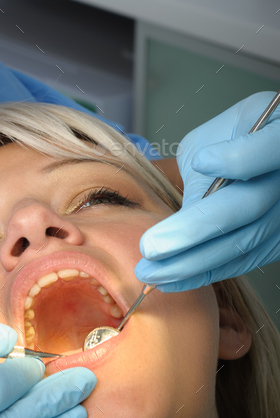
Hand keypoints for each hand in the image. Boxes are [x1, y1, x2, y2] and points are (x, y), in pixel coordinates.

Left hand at [135, 92, 279, 291]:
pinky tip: (172, 279)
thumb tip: (181, 215)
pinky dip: (206, 271)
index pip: (266, 150)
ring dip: (193, 262)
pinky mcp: (277, 240)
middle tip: (150, 248)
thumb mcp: (212, 138)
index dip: (237, 158)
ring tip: (151, 272)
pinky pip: (244, 260)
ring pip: (244, 241)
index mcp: (278, 138)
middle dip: (194, 231)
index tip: (201, 161)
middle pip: (248, 206)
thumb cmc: (228, 137)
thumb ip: (204, 169)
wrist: (252, 149)